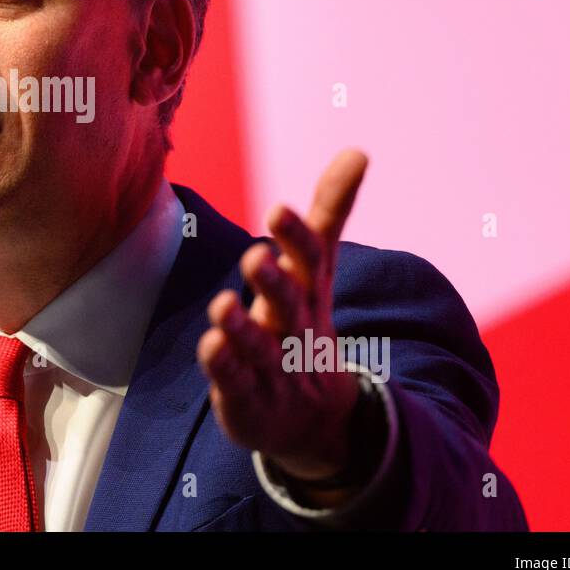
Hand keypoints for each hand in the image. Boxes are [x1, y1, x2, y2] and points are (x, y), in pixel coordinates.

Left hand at [196, 148, 369, 491]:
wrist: (316, 418)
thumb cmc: (305, 322)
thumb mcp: (318, 270)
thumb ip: (330, 211)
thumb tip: (358, 150)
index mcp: (310, 293)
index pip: (310, 262)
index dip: (296, 237)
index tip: (278, 209)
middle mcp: (294, 328)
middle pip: (289, 305)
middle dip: (276, 282)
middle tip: (256, 256)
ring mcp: (273, 367)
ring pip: (260, 348)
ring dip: (244, 329)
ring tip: (222, 305)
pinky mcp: (248, 397)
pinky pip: (236, 382)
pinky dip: (225, 367)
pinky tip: (210, 346)